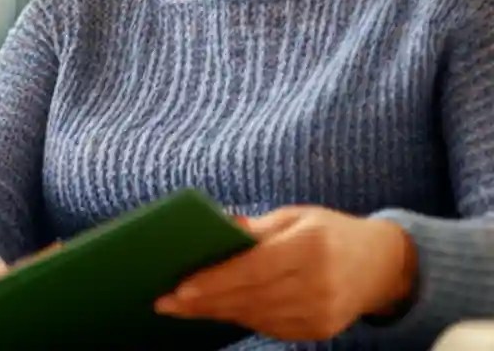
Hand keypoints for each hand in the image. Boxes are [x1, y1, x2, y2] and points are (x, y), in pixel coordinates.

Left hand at [155, 206, 416, 340]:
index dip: (214, 282)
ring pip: (255, 316)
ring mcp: (321, 313)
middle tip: (165, 302)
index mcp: (310, 247)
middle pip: (248, 298)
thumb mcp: (295, 216)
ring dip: (215, 312)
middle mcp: (318, 284)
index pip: (252, 270)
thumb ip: (256, 228)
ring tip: (181, 306)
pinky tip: (216, 310)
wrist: (382, 265)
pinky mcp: (320, 331)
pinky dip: (240, 317)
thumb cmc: (329, 231)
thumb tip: (215, 228)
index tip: (179, 288)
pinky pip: (269, 327)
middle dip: (202, 302)